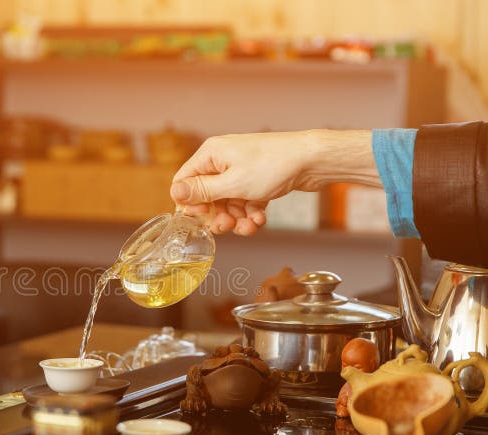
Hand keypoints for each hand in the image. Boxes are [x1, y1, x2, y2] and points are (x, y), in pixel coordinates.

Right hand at [170, 130, 377, 234]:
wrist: (313, 159)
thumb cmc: (274, 165)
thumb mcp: (233, 183)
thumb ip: (202, 191)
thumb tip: (175, 193)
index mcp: (211, 154)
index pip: (184, 181)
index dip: (190, 204)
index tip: (203, 217)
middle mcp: (222, 160)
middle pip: (207, 196)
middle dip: (218, 215)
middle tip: (228, 226)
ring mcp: (240, 170)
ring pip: (227, 203)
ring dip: (236, 218)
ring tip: (250, 225)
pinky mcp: (255, 180)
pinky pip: (244, 202)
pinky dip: (250, 213)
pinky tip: (260, 219)